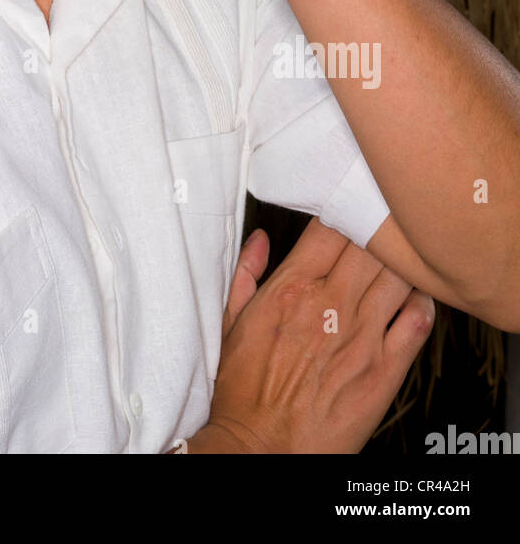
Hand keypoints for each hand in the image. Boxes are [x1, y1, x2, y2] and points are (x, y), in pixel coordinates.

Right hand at [183, 216, 434, 453]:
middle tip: (379, 225)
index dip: (345, 209)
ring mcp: (361, 337)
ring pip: (398, 275)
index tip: (348, 205)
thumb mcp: (231, 322)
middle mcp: (330, 306)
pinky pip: (418, 322)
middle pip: (371, 244)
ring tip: (400, 257)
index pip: (331, 227)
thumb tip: (260, 240)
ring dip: (401, 262)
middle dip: (377, 230)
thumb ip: (246, 273)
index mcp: (291, 288)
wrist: (261, 448)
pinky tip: (415, 296)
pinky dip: (422, 301)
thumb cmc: (244, 390)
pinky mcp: (384, 371)